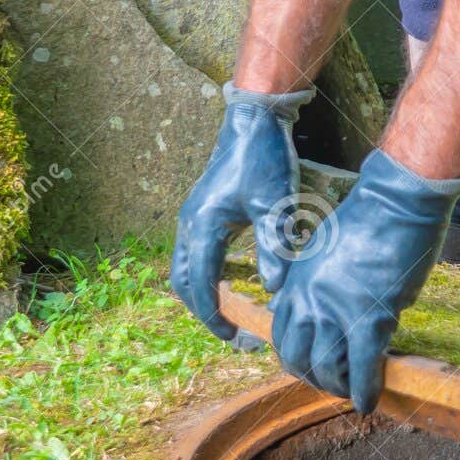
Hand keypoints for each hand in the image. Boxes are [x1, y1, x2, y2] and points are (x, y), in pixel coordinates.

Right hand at [170, 82, 312, 342]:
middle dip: (206, 311)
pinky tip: (233, 281)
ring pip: (186, 268)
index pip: (200, 285)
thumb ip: (273, 248)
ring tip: (233, 312)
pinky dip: (207, 274)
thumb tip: (273, 290)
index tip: (236, 338)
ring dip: (204, 293)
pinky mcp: (203, 211)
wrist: (254, 120)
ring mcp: (193, 216)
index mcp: (203, 227)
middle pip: (184, 282)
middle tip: (236, 332)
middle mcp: (190, 224)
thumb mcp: (275, 205)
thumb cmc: (264, 159)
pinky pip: (196, 253)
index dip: (216, 316)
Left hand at [271, 148, 459, 414]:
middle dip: (313, 378)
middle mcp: (310, 300)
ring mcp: (337, 311)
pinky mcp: (370, 319)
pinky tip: (368, 403)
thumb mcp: (325, 249)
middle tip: (331, 384)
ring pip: (328, 369)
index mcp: (297, 282)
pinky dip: (364, 391)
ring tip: (351, 392)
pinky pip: (362, 368)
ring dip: (338, 387)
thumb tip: (310, 311)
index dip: (296, 358)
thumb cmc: (369, 218)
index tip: (310, 365)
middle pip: (299, 358)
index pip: (282, 335)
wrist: (397, 202)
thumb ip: (313, 283)